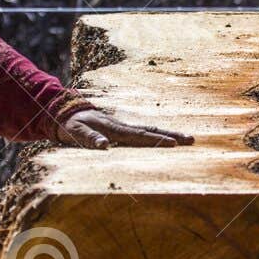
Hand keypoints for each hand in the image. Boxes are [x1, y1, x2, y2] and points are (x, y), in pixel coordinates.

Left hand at [58, 108, 193, 149]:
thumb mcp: (76, 132)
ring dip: (169, 134)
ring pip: (151, 130)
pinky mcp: (123, 130)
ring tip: (187, 139)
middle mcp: (123, 127)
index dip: (156, 140)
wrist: (67, 112)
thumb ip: (89, 139)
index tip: (173, 144)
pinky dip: (159, 135)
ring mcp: (124, 127)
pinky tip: (168, 139)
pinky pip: (144, 133)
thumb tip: (104, 146)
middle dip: (172, 136)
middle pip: (152, 131)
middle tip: (192, 140)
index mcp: (114, 129)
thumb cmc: (71, 125)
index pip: (139, 136)